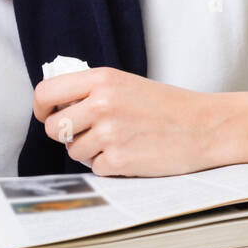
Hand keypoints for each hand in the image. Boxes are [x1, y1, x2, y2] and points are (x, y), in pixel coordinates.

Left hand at [34, 67, 220, 176]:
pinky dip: (111, 165)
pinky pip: (96, 168)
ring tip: (123, 141)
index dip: (42, 109)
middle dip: (68, 135)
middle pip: (55, 128)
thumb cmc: (168, 106)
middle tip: (91, 134)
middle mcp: (102, 103)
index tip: (49, 115)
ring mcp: (109, 133)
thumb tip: (57, 107)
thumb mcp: (128, 84)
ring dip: (92, 152)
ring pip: (75, 151)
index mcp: (103, 79)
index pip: (46, 93)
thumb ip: (93, 91)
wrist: (205, 126)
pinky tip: (133, 153)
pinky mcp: (118, 160)